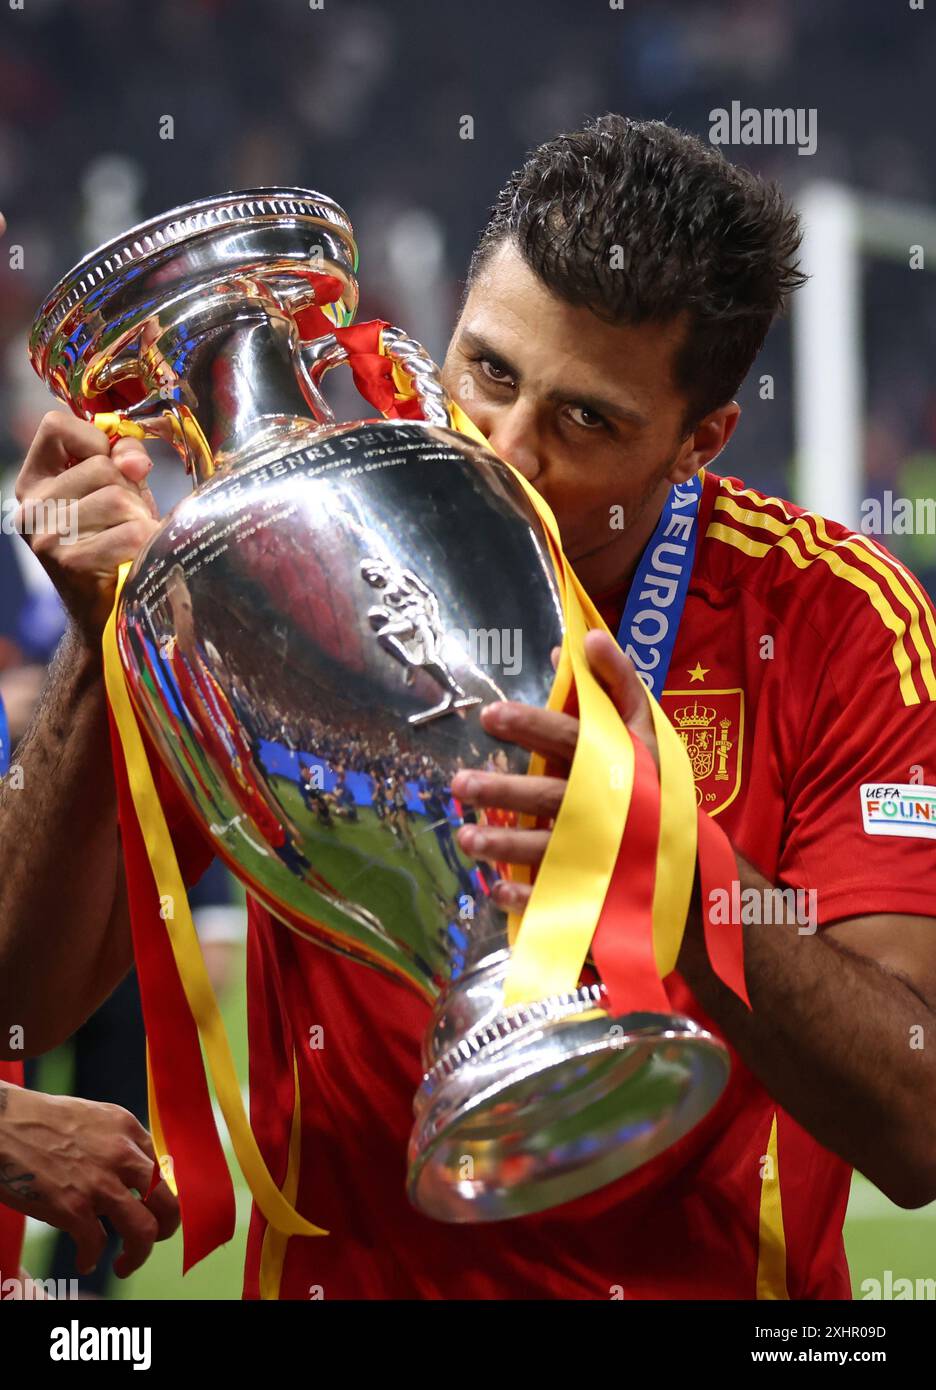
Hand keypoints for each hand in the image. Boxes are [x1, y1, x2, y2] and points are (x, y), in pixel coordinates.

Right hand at [0, 1083, 178, 1278]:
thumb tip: (135, 1173)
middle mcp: (121, 1154)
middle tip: (152, 1240)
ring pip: (144, 1230)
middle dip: (166, 1230)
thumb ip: (118, 1141)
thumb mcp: (94, 1118)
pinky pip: (97, 1245)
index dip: (163, 1197)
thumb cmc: (41, 1122)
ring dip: (138, 1255)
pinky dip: (91, 1259)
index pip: (166, 1170)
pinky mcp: (73, 1207)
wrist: (2, 1123)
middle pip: (168, 1202)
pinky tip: (84, 1260)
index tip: (153, 1211)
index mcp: (127, 1129)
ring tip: (125, 1264)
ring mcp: (99, 1182)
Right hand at [14, 412, 160, 646]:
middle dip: (130, 490)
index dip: (95, 439)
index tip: (114, 466)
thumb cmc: (114, 540)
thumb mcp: (118, 489)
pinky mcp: (67, 561)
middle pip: (100, 466)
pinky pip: (128, 532)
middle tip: (129, 518)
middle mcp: (29, 505)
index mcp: (34, 479)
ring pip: (117, 498)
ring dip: (140, 517)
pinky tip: (137, 555)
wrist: (104, 610)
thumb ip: (123, 460)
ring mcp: (44, 535)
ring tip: (133, 537)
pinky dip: (145, 542)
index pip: (55, 425)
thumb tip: (133, 461)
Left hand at [451, 630, 657, 912]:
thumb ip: (615, 682)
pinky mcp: (594, 893)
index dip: (530, 723)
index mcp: (615, 761)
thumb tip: (584, 639)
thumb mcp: (645, 728)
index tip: (490, 714)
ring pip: (545, 849)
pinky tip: (496, 890)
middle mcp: (605, 806)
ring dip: (503, 844)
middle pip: (548, 795)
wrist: (694, 861)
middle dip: (503, 790)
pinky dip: (526, 895)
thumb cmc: (658, 785)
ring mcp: (599, 854)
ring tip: (466, 837)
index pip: (568, 737)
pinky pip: (555, 897)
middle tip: (461, 783)